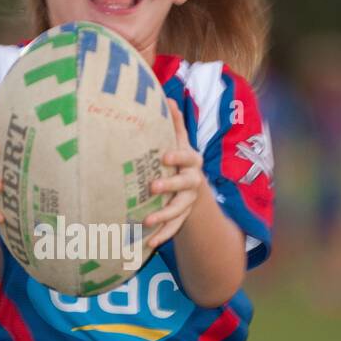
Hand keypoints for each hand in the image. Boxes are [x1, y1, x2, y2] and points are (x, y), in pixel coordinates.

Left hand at [143, 101, 203, 248]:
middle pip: (185, 185)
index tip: (164, 156)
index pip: (188, 157)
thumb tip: (167, 97)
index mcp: (192, 161)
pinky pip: (175, 227)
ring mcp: (188, 201)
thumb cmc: (178, 156)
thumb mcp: (177, 140)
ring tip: (147, 221)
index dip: (178, 156)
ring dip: (164, 216)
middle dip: (170, 186)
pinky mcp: (182, 216)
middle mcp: (193, 182)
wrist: (191, 181)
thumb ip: (174, 123)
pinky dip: (163, 235)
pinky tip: (149, 243)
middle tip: (152, 187)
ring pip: (180, 210)